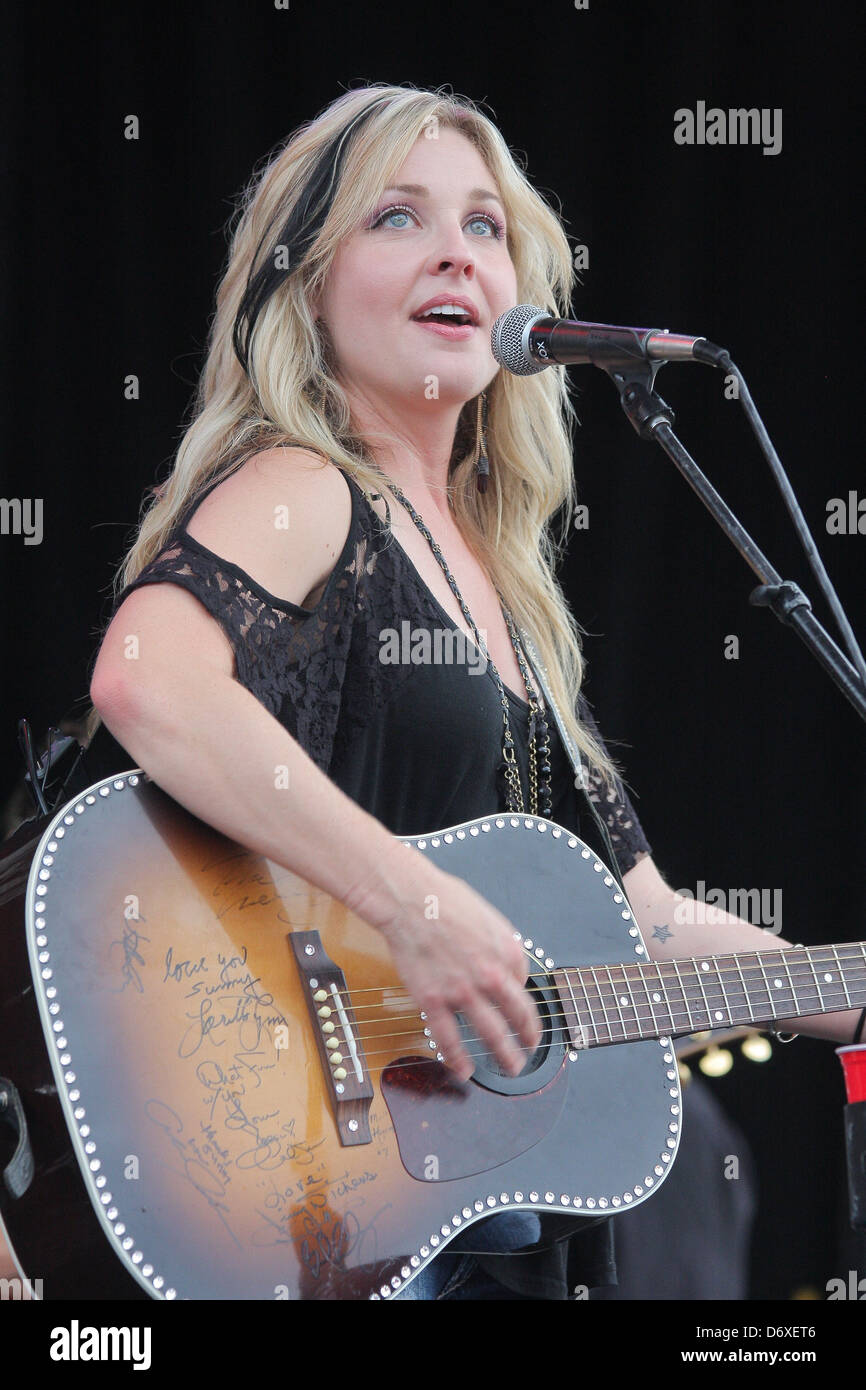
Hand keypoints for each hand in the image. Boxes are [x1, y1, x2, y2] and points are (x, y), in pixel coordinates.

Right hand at [350, 849, 542, 1082]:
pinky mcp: (432, 999)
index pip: (524, 991)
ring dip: (504, 1055)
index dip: (529, 1013)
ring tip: (510, 1067)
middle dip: (526, 1041)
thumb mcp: (491, 919)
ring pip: (490, 1033)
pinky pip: (448, 1036)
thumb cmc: (446, 901)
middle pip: (516, 1017)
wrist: (409, 899)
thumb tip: (512, 975)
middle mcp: (490, 974)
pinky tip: (464, 1070)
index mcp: (507, 952)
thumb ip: (505, 950)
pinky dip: (457, 1058)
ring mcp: (462, 990)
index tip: (529, 1025)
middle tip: (528, 1053)